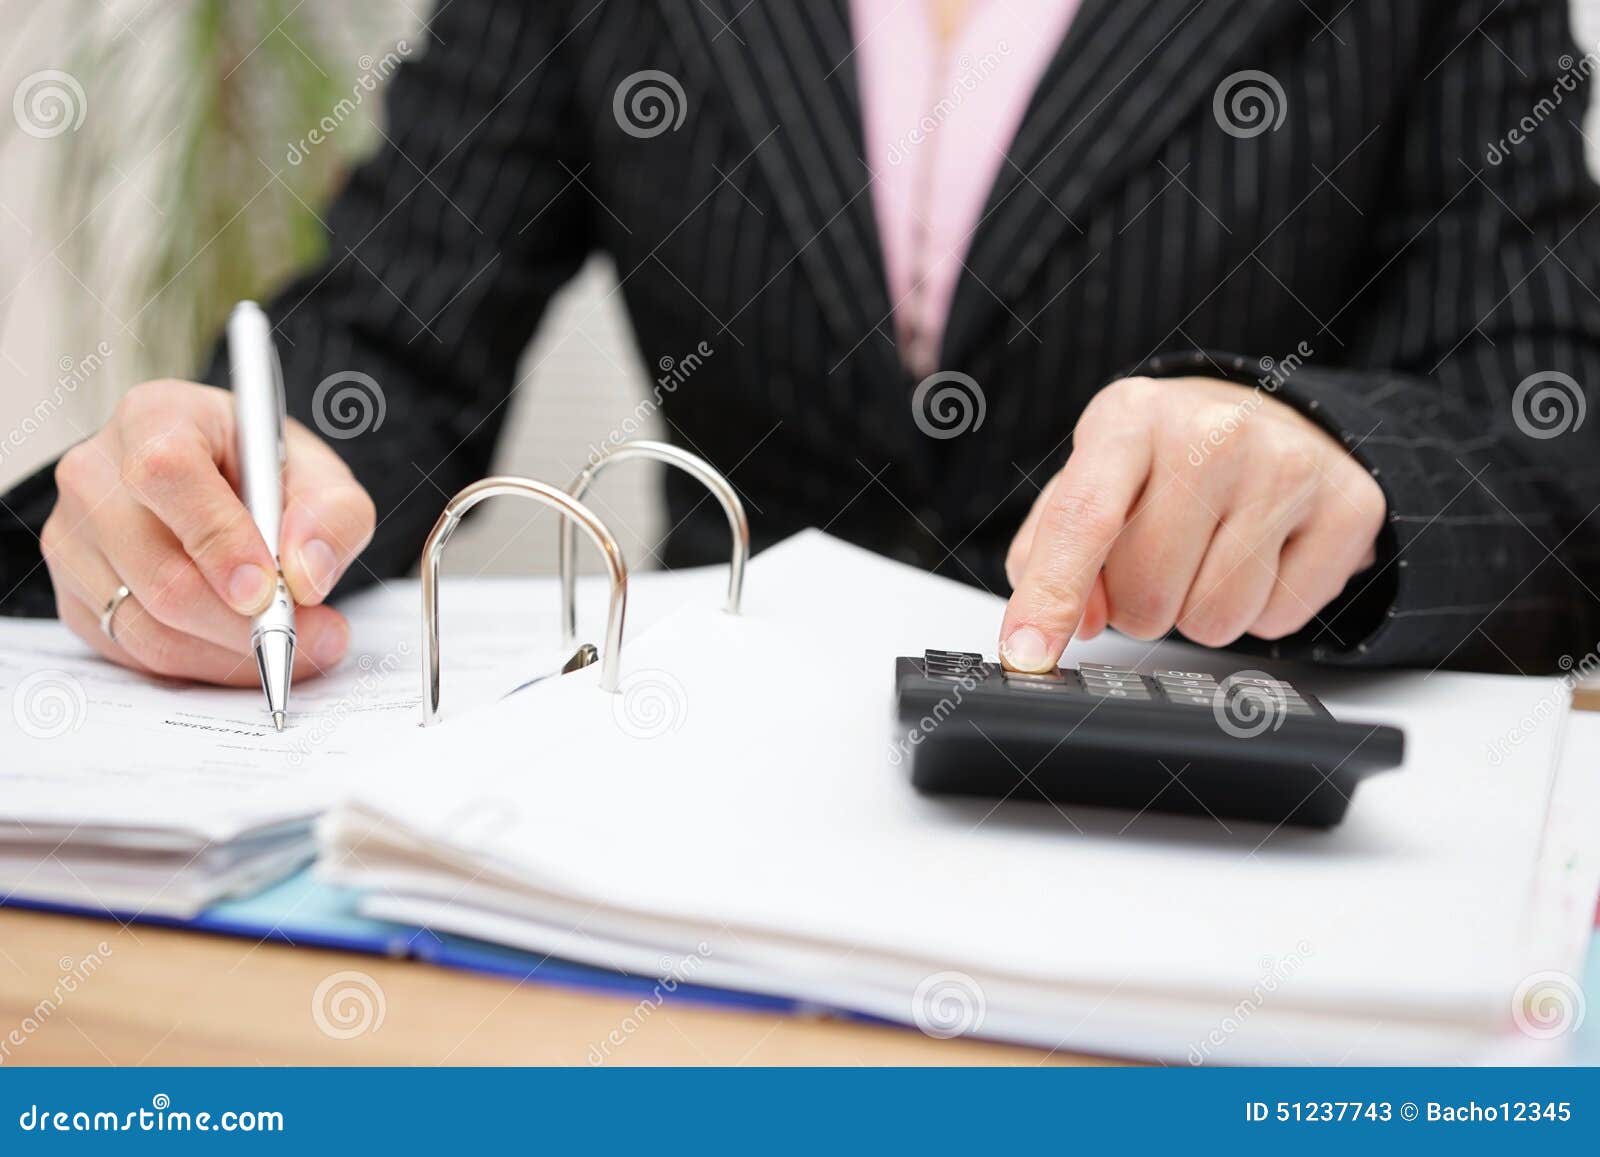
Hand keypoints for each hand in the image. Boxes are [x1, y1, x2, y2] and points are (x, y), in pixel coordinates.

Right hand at [40, 380, 375, 684]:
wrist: (225, 487)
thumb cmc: (267, 473)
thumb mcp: (321, 474)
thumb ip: (333, 514)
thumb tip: (305, 573)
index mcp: (155, 417)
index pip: (166, 474)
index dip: (219, 540)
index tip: (269, 588)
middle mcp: (95, 473)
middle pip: (159, 571)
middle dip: (246, 621)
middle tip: (319, 636)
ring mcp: (73, 538)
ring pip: (149, 626)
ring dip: (234, 653)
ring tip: (300, 645)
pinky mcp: (74, 594)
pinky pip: (137, 653)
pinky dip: (205, 664)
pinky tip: (248, 649)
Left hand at [999, 376, 1384, 670]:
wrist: (1273, 419)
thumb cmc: (1166, 462)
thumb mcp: (1091, 480)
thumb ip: (1051, 551)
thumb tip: (1078, 621)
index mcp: (1131, 416)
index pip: (1083, 519)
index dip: (1052, 598)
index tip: (1027, 653)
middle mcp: (1214, 431)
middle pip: (1146, 595)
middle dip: (1139, 605)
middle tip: (1158, 558)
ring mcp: (1289, 465)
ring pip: (1212, 620)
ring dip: (1198, 611)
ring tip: (1210, 552)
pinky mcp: (1349, 506)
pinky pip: (1277, 621)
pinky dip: (1259, 609)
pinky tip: (1261, 554)